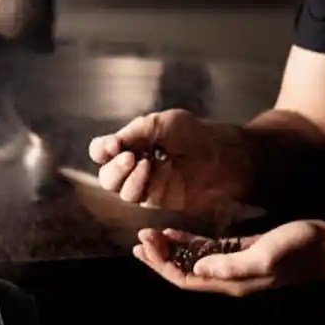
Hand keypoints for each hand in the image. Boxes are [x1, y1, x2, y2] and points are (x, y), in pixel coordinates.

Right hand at [88, 109, 244, 213]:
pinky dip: (138, 184)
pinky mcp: (157, 200)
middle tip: (129, 156)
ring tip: (143, 162)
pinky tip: (152, 170)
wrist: (223, 153)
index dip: (101, 149)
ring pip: (117, 190)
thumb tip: (109, 146)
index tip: (113, 144)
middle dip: (113, 167)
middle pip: (106, 175)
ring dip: (124, 177)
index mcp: (132, 144)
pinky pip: (136, 197)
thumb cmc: (194, 134)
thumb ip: (133, 133)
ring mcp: (146, 184)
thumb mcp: (162, 123)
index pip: (102, 151)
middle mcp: (134, 165)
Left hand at [131, 221, 324, 296]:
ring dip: (172, 250)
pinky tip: (178, 233)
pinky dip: (191, 243)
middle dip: (160, 258)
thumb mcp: (264, 255)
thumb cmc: (300, 250)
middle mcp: (230, 278)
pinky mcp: (244, 252)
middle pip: (185, 272)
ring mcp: (236, 266)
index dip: (162, 265)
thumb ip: (231, 264)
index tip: (144, 245)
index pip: (186, 279)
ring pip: (194, 262)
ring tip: (150, 236)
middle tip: (139, 239)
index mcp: (232, 282)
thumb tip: (198, 268)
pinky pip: (209, 252)